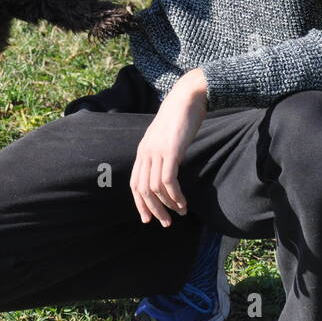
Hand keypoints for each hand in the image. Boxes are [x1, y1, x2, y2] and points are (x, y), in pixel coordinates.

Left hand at [130, 69, 207, 226]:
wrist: (186, 98)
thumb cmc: (180, 117)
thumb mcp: (165, 137)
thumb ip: (162, 152)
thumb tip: (166, 169)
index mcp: (142, 151)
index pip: (135, 184)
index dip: (140, 203)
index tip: (148, 218)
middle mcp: (146, 153)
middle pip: (143, 190)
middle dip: (153, 210)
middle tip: (165, 222)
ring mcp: (157, 152)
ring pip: (156, 188)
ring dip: (168, 205)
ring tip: (179, 213)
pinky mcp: (170, 151)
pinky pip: (168, 181)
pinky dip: (175, 195)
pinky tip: (183, 202)